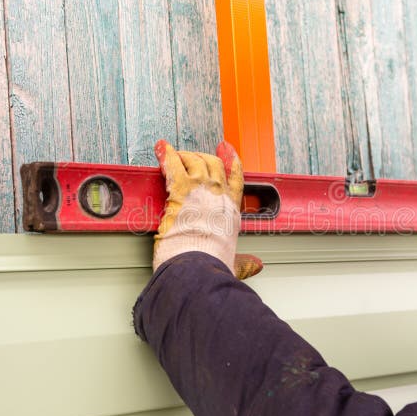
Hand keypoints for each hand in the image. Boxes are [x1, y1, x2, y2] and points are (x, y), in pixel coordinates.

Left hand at [152, 140, 262, 279]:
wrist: (198, 264)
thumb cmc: (213, 265)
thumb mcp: (233, 263)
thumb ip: (244, 263)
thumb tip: (255, 266)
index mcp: (231, 212)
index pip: (236, 180)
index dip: (232, 162)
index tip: (227, 150)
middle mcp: (219, 196)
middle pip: (214, 165)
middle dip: (204, 157)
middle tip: (194, 155)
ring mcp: (201, 189)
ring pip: (194, 161)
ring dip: (184, 156)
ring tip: (175, 155)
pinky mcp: (180, 189)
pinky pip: (173, 165)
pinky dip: (166, 155)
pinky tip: (161, 149)